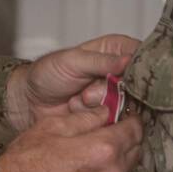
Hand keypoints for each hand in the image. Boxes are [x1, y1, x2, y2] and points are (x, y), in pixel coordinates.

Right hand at [0, 107, 142, 171]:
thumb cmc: (24, 163)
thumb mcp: (52, 126)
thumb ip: (86, 117)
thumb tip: (105, 111)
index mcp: (102, 150)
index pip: (135, 131)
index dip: (131, 120)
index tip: (125, 117)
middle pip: (133, 153)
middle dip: (123, 141)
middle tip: (105, 134)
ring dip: (110, 164)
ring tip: (83, 159)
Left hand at [5, 34, 138, 130]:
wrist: (30, 101)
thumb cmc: (48, 74)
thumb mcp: (72, 61)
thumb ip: (101, 61)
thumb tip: (128, 60)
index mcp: (114, 50)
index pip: (142, 57)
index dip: (137, 69)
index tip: (121, 78)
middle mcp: (120, 72)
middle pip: (137, 86)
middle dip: (111, 91)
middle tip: (87, 91)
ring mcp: (115, 96)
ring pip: (127, 105)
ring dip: (100, 105)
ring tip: (78, 98)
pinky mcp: (109, 116)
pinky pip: (116, 121)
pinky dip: (95, 118)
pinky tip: (79, 110)